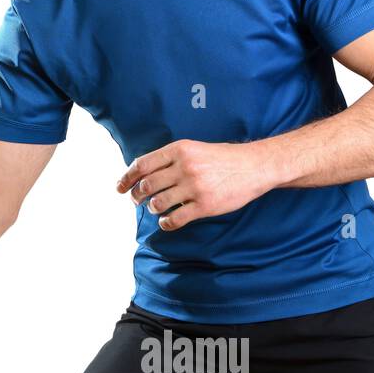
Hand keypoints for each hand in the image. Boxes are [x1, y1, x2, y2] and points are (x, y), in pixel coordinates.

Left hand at [116, 139, 274, 231]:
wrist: (254, 166)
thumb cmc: (222, 158)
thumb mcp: (194, 149)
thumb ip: (170, 159)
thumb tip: (142, 173)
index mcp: (179, 150)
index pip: (142, 164)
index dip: (126, 178)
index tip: (119, 187)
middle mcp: (184, 167)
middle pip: (147, 185)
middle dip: (137, 196)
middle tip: (137, 201)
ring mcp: (194, 187)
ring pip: (158, 203)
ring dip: (153, 208)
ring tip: (157, 208)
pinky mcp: (205, 205)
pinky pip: (175, 219)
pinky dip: (166, 223)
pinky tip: (166, 222)